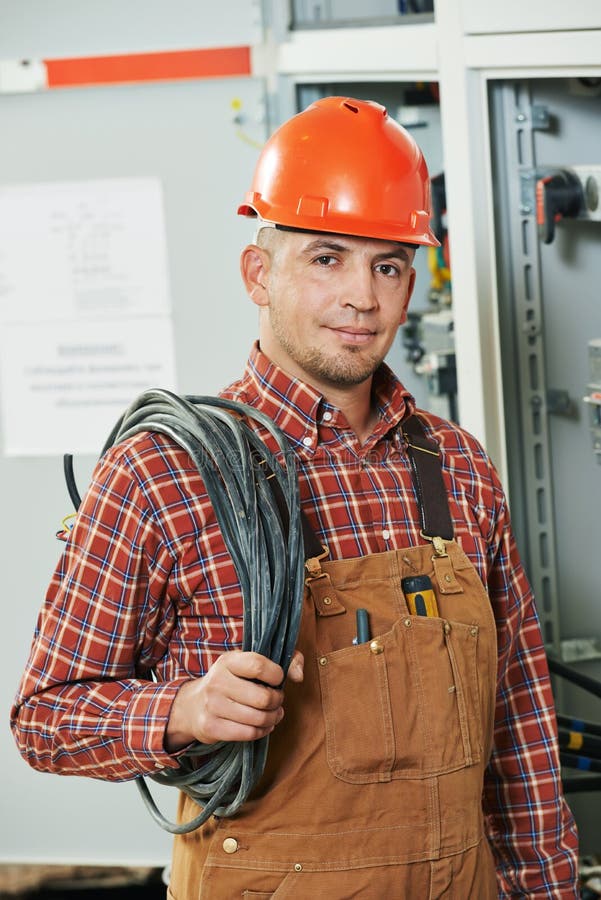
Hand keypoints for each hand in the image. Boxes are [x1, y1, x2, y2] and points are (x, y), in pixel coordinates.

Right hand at [165, 649, 303, 752]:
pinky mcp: (211, 727)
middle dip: (277, 702)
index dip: (276, 675)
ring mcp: (212, 705)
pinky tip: (263, 726)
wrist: (192, 706)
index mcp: (228, 661)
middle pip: (263, 698)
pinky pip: (249, 734)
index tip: (276, 680)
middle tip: (276, 701)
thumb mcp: (250, 663)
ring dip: (272, 718)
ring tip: (273, 714)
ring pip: (258, 718)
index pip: (258, 665)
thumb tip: (299, 676)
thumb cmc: (232, 681)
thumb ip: (285, 660)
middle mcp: (218, 681)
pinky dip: (262, 732)